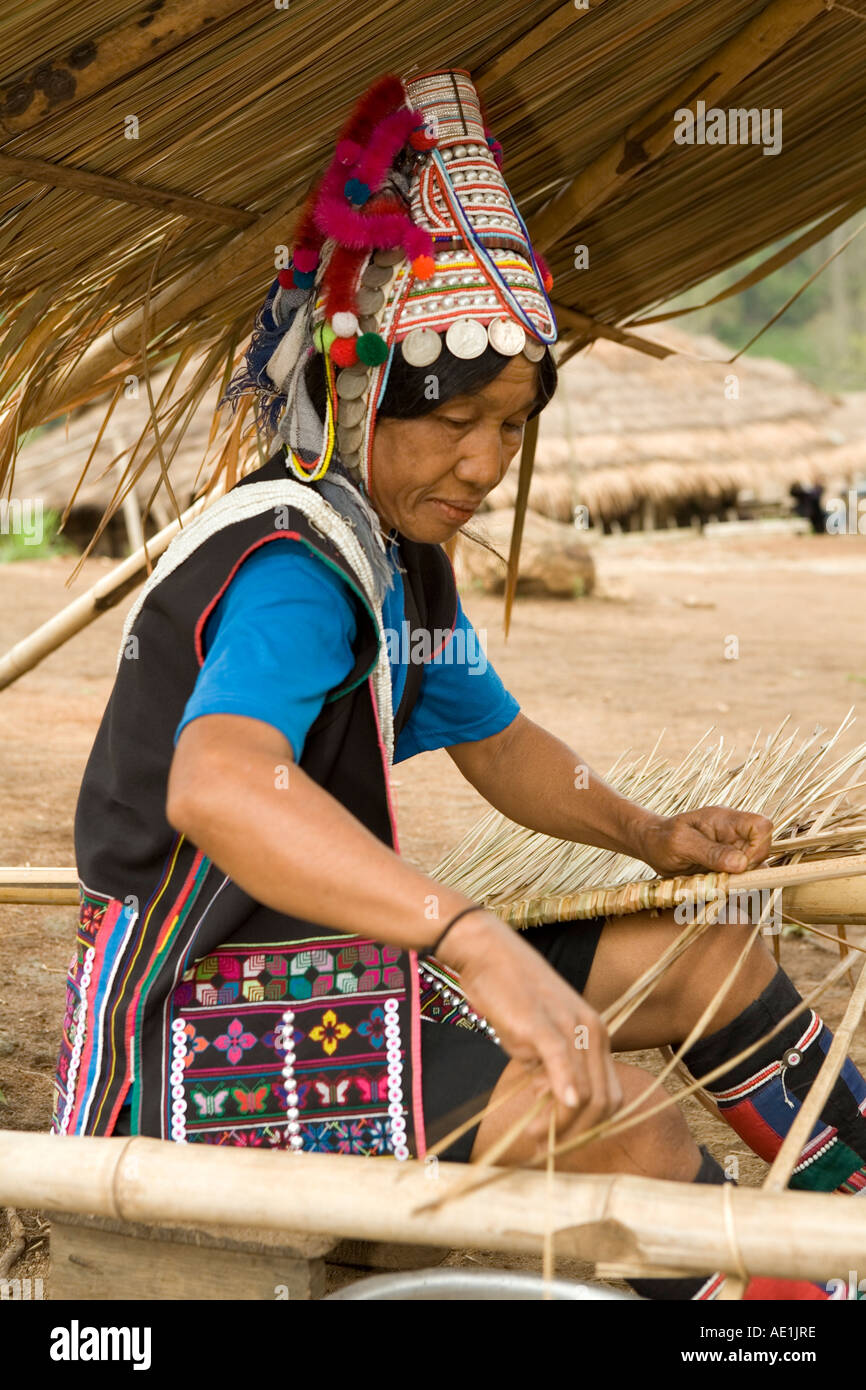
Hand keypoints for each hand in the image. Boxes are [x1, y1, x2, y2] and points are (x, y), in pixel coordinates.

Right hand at [437, 910, 621, 1136]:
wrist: (488, 952)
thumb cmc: (510, 993)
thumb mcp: (538, 1036)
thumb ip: (553, 1068)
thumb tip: (558, 1102)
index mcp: (596, 1035)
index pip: (610, 1095)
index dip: (590, 1126)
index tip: (563, 1140)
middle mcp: (593, 1031)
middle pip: (605, 1101)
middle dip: (579, 1133)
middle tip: (546, 1145)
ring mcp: (571, 1027)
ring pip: (586, 1093)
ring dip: (563, 1125)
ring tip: (535, 1136)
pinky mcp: (545, 1024)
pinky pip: (563, 1066)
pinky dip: (563, 1094)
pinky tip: (552, 1114)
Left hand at [633, 805, 772, 876]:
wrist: (651, 845)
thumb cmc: (662, 839)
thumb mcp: (680, 844)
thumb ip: (710, 852)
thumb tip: (741, 863)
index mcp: (725, 820)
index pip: (761, 826)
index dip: (760, 847)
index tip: (740, 866)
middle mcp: (733, 834)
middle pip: (763, 851)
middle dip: (749, 871)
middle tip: (724, 881)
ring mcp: (732, 850)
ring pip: (755, 869)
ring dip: (741, 884)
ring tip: (717, 888)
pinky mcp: (727, 866)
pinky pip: (741, 879)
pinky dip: (733, 889)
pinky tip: (715, 891)